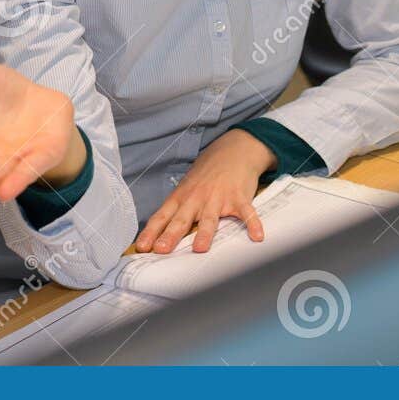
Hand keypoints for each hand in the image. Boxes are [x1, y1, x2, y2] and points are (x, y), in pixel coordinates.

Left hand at [134, 129, 274, 254]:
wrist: (234, 150)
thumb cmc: (207, 175)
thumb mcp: (187, 189)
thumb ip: (177, 211)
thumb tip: (160, 236)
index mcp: (182, 197)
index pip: (163, 216)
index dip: (151, 232)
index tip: (142, 247)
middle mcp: (197, 198)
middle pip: (182, 219)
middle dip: (171, 235)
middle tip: (161, 249)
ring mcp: (219, 197)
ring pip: (210, 218)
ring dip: (205, 233)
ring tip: (200, 248)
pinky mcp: (239, 197)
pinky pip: (246, 213)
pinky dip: (252, 224)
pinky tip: (256, 236)